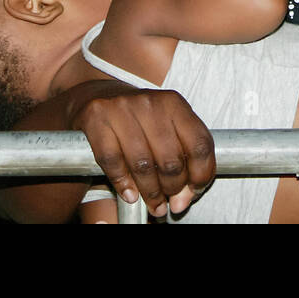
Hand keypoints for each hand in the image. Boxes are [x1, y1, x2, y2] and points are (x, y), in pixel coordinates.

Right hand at [69, 81, 214, 216]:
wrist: (99, 94)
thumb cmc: (138, 117)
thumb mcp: (167, 129)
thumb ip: (182, 160)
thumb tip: (182, 200)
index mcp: (174, 103)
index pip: (199, 145)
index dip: (201, 175)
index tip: (194, 190)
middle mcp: (150, 103)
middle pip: (171, 160)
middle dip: (173, 189)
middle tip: (169, 200)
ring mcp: (122, 108)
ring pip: (142, 165)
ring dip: (150, 193)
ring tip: (153, 203)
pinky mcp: (97, 117)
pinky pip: (113, 161)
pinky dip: (123, 184)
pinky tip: (129, 193)